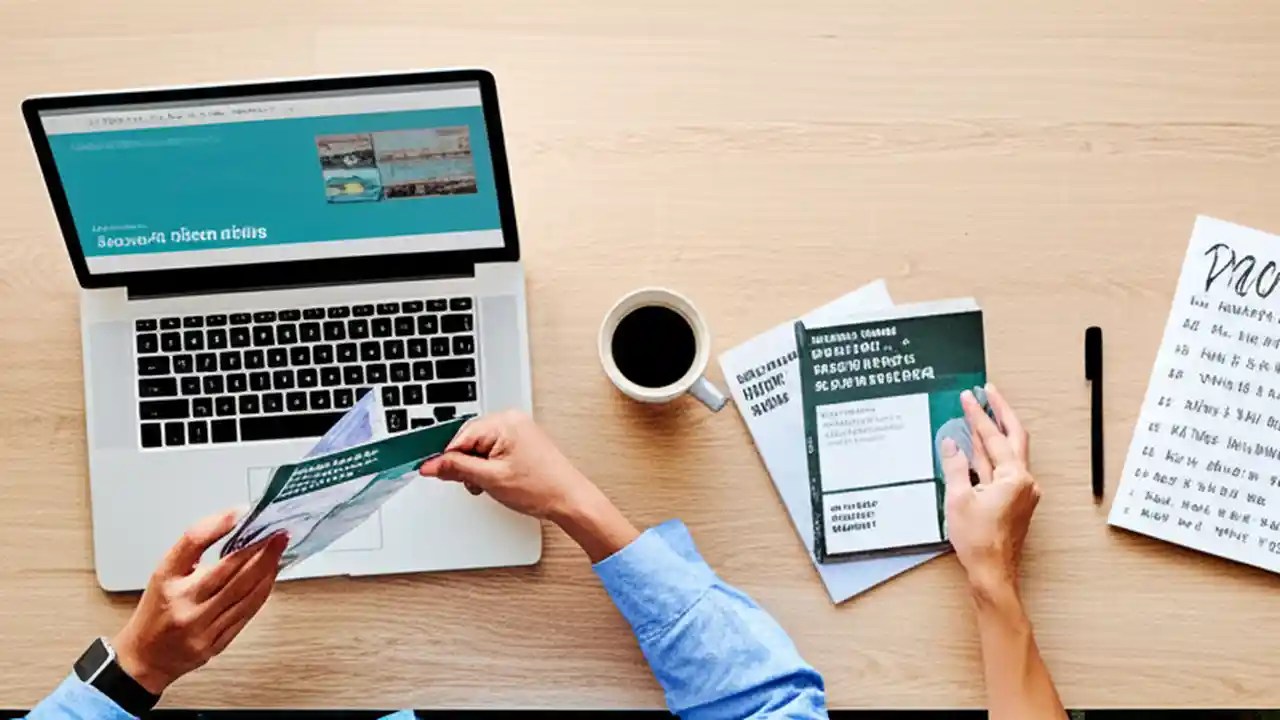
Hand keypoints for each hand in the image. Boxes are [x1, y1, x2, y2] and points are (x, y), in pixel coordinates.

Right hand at [111, 510, 287, 693]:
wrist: (144, 658)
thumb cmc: (158, 610)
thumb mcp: (165, 573)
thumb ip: (194, 550)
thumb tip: (234, 523)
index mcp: (166, 578)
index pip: (192, 542)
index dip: (219, 524)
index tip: (243, 512)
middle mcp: (182, 602)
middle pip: (229, 569)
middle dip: (260, 548)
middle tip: (278, 533)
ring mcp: (199, 626)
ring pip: (244, 592)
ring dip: (267, 569)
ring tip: (279, 551)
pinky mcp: (214, 643)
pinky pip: (246, 613)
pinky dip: (262, 592)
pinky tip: (271, 577)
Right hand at [419, 411, 638, 561]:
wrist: (570, 500)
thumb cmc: (541, 487)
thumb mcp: (490, 480)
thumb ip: (457, 469)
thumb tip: (432, 464)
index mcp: (503, 422)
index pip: (459, 436)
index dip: (446, 458)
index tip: (433, 472)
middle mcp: (511, 420)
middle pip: (469, 440)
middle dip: (465, 464)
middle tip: (474, 483)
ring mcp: (518, 430)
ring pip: (480, 447)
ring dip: (477, 468)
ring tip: (491, 484)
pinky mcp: (522, 442)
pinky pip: (494, 450)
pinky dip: (489, 467)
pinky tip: (498, 481)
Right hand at [941, 384, 1039, 600]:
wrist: (992, 572)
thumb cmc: (979, 542)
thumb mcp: (958, 499)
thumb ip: (955, 467)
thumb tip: (951, 444)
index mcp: (1014, 478)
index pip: (993, 438)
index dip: (978, 415)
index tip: (969, 397)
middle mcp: (1024, 481)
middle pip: (1013, 436)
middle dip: (1000, 412)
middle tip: (988, 392)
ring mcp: (1022, 491)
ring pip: (1008, 452)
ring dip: (993, 433)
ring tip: (979, 415)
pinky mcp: (1016, 500)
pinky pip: (1004, 468)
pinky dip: (991, 454)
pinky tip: (977, 448)